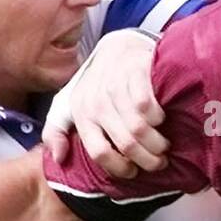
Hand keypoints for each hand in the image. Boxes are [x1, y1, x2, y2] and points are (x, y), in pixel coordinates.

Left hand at [42, 30, 166, 179]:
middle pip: (126, 144)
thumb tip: (57, 157)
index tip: (134, 170)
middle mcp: (97, 102)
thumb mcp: (68, 107)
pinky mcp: (136, 72)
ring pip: (139, 128)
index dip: (121, 167)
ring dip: (157, 142)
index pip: (100, 152)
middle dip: (148, 159)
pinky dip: (158, 117)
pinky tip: (162, 118)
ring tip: (164, 144)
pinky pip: (148, 105)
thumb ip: (56, 132)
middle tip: (158, 160)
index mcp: (82, 114)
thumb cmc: (96, 85)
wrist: (117, 50)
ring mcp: (116, 86)